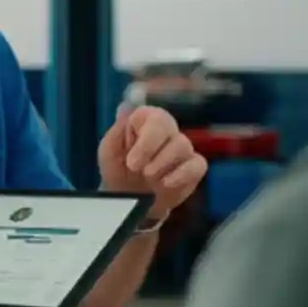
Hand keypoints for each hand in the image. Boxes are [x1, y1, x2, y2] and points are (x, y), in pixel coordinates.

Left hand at [98, 104, 206, 219]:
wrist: (128, 198)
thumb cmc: (117, 169)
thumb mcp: (109, 151)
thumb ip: (117, 130)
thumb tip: (125, 108)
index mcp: (146, 119)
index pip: (156, 118)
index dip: (146, 141)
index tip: (131, 162)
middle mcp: (167, 129)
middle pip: (170, 128)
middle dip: (151, 151)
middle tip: (135, 170)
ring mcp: (182, 147)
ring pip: (183, 146)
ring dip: (162, 165)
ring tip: (147, 179)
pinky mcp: (194, 166)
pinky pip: (198, 165)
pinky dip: (182, 175)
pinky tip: (165, 184)